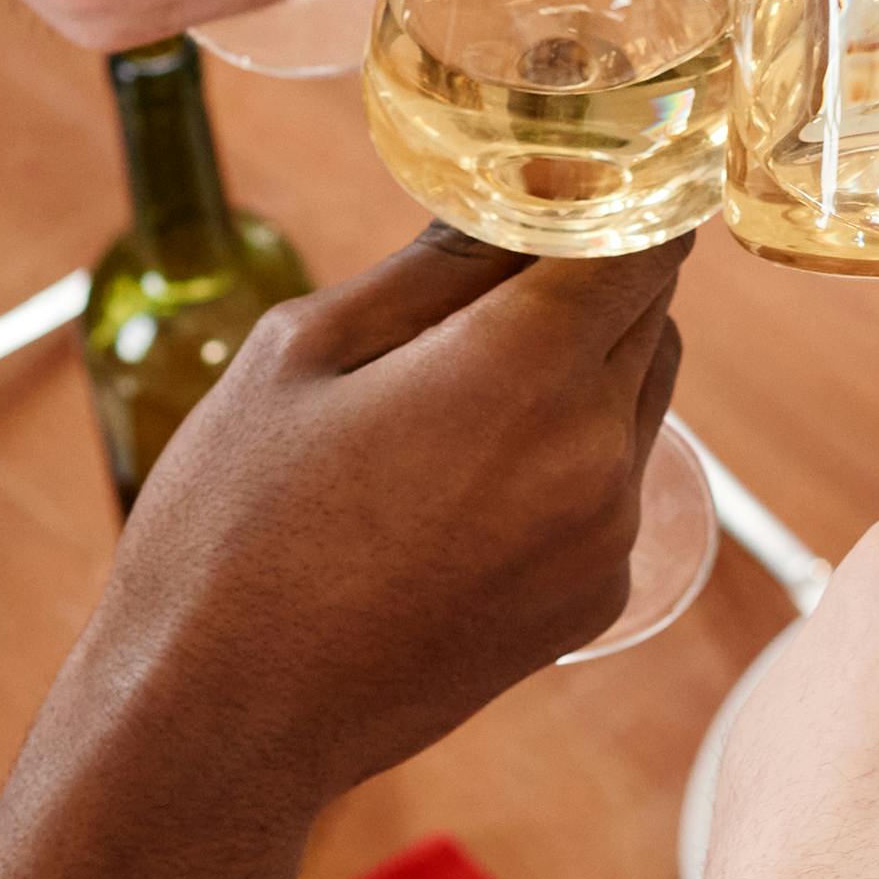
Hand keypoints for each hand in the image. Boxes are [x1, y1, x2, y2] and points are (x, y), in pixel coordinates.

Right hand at [101, 226, 689, 804]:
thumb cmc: (235, 524)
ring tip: (477, 359)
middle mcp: (595, 454)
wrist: (223, 722)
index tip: (581, 156)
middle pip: (654, 309)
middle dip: (599, 263)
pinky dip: (578, 444)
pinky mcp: (596, 602)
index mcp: (525, 371)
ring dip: (593, 353)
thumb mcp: (303, 351)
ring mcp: (606, 538)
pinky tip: (472, 462)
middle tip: (513, 242)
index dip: (622, 182)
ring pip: (644, 393)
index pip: (643, 235)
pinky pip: (619, 481)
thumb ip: (431, 266)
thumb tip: (516, 192)